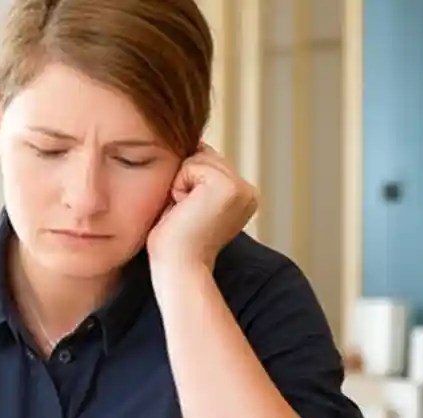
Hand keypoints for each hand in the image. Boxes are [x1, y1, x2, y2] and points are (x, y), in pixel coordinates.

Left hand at [146, 143, 257, 272]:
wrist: (178, 267)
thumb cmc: (174, 243)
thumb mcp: (190, 204)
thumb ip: (197, 179)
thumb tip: (190, 144)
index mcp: (243, 196)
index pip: (207, 164)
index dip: (186, 183)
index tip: (188, 214)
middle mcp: (247, 191)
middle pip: (203, 156)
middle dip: (183, 181)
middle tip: (184, 214)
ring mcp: (240, 188)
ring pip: (196, 158)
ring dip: (180, 184)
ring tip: (184, 212)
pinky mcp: (227, 186)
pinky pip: (190, 165)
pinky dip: (178, 186)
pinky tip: (184, 210)